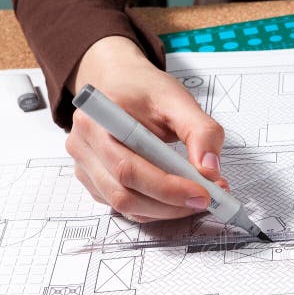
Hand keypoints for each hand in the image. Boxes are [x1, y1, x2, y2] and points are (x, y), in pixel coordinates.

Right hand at [66, 36, 226, 222]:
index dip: (166, 188)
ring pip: (125, 206)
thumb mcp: (179, 101)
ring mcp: (85, 167)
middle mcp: (83, 146)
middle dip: (171, 203)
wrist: (122, 84)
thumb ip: (201, 132)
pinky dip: (156, 209)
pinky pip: (126, 206)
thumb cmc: (145, 91)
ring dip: (166, 210)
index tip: (202, 192)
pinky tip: (177, 198)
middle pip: (124, 193)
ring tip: (195, 198)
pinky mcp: (95, 182)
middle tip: (206, 199)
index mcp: (97, 120)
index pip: (128, 168)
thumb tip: (210, 170)